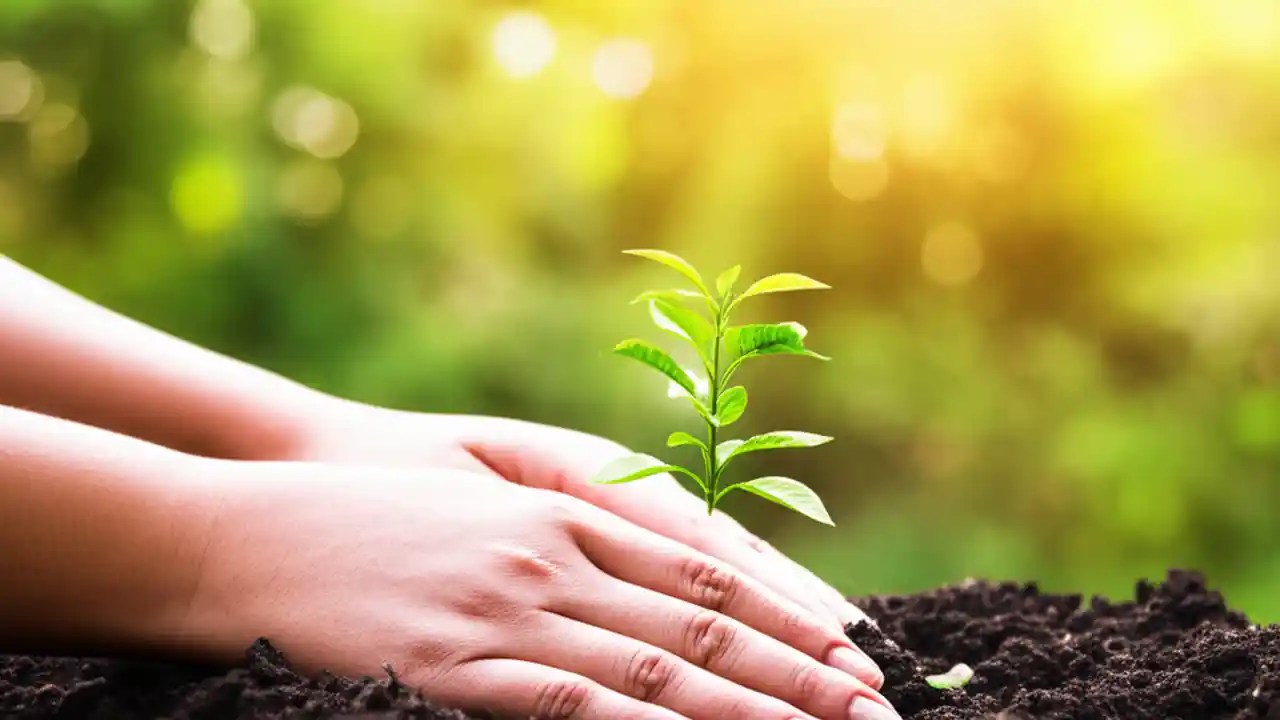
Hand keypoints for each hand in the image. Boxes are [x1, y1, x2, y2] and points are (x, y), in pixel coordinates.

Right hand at [286, 401, 882, 686]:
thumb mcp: (481, 492)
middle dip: (797, 666)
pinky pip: (568, 704)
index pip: (706, 566)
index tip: (854, 646)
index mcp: (565, 511)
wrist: (251, 522)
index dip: (787, 609)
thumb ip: (573, 523)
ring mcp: (506, 608)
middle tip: (876, 705)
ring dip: (748, 707)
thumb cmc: (368, 505)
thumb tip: (653, 571)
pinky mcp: (453, 665)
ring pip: (654, 665)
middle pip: (701, 618)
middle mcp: (553, 554)